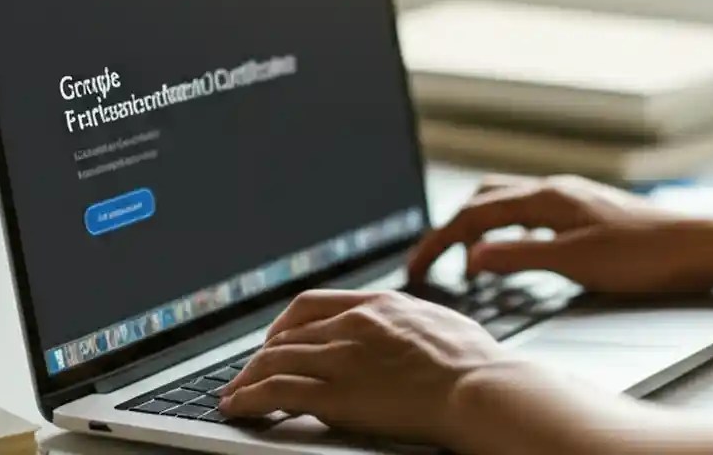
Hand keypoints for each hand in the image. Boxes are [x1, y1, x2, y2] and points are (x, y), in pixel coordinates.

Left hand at [219, 289, 517, 448]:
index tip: (277, 338)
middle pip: (286, 334)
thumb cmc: (475, 363)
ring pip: (273, 361)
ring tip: (233, 395)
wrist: (479, 387)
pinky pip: (275, 392)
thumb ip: (413, 324)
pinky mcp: (335, 394)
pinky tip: (238, 408)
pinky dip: (248, 399)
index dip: (285, 324)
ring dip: (246, 379)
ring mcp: (341, 358)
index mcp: (377, 304)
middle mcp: (352, 324)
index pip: (312, 304)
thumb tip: (414, 329)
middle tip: (250, 373)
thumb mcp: (441, 324)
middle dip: (262, 355)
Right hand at [408, 174, 712, 294]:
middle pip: (484, 200)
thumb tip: (473, 255)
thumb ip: (521, 256)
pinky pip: (531, 213)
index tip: (417, 269)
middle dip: (452, 229)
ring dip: (480, 227)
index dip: (438, 243)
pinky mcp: (587, 211)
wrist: (701, 245)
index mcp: (546, 198)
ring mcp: (572, 198)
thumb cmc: (646, 254)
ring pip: (508, 203)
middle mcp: (555, 190)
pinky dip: (508, 230)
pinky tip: (518, 252)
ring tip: (468, 260)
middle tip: (434, 263)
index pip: (473, 215)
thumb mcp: (575, 262)